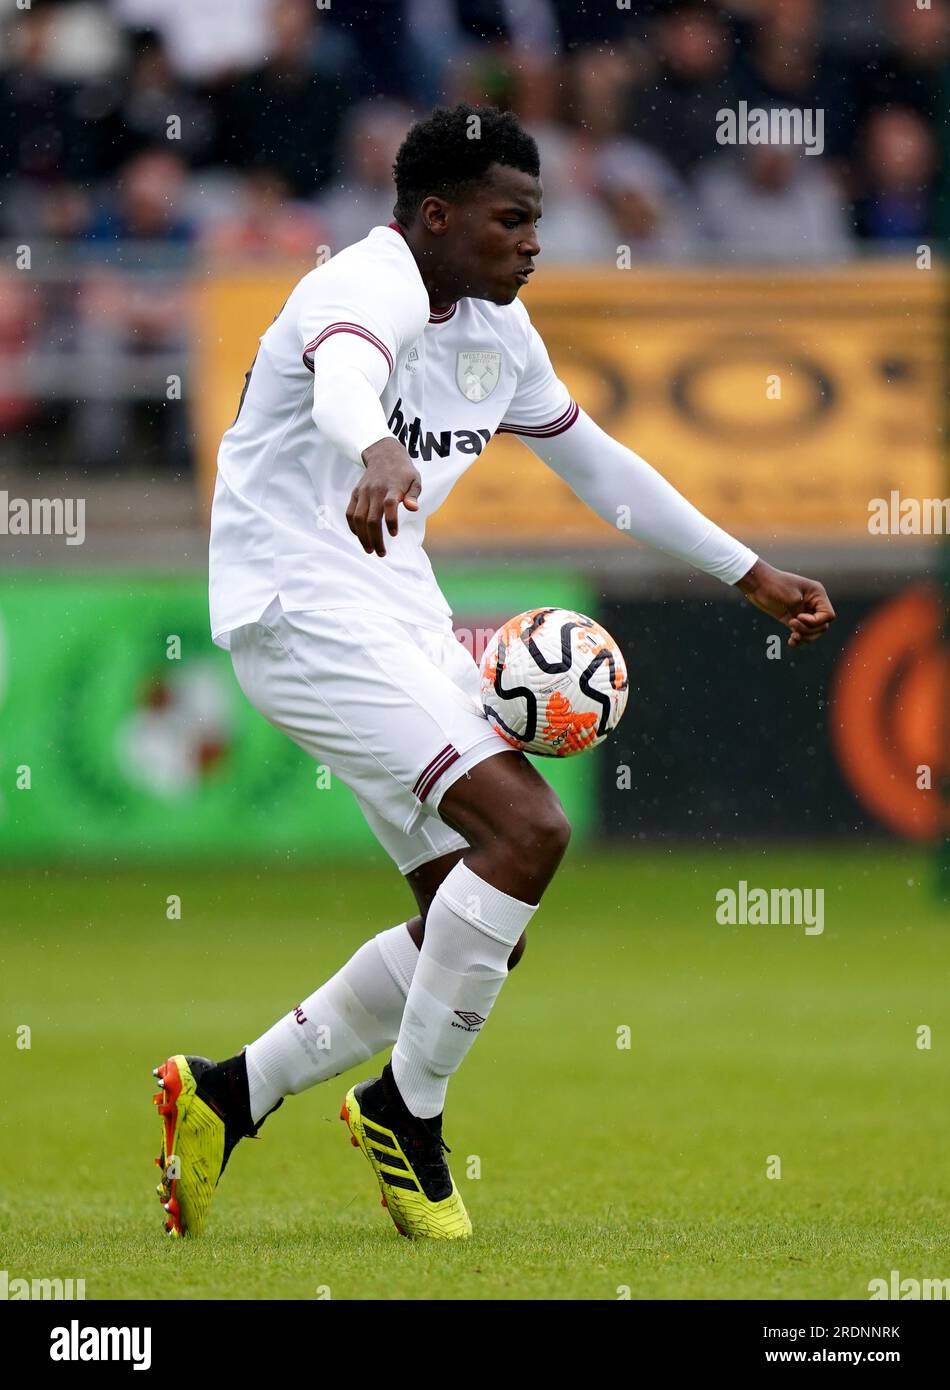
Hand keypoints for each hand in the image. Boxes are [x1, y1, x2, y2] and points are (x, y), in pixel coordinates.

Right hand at [346, 437, 420, 556]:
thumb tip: (414, 508)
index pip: (389, 506)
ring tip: (369, 550)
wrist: (384, 454)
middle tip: (381, 553)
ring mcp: (363, 492)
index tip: (394, 534)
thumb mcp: (415, 480)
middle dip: (375, 539)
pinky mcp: (355, 494)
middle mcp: (375, 491)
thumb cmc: (403, 472)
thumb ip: (414, 495)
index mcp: (392, 488)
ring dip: (363, 537)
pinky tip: (359, 537)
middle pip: (371, 518)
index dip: (391, 521)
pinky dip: (353, 527)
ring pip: (359, 518)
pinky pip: (350, 513)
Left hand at [736, 559, 835, 647]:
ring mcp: (803, 612)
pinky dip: (798, 639)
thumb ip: (801, 613)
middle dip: (809, 630)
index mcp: (817, 594)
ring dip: (804, 637)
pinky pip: (801, 633)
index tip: (798, 617)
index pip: (828, 615)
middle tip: (792, 624)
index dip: (816, 621)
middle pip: (822, 626)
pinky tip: (791, 642)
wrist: (757, 583)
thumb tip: (805, 626)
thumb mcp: (791, 598)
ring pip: (813, 632)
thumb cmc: (775, 585)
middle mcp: (813, 603)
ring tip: (793, 636)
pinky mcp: (793, 618)